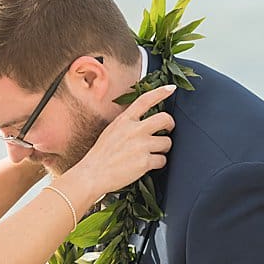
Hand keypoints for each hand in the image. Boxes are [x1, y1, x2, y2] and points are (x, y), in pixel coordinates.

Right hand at [66, 83, 175, 200]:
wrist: (92, 174)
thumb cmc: (101, 155)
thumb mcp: (111, 131)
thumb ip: (128, 124)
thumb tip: (145, 122)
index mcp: (124, 120)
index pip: (145, 100)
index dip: (160, 92)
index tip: (171, 88)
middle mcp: (134, 130)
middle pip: (165, 118)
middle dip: (170, 125)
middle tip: (167, 130)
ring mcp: (140, 145)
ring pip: (167, 142)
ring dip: (163, 149)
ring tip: (152, 153)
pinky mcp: (145, 162)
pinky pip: (163, 160)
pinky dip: (158, 163)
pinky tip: (147, 165)